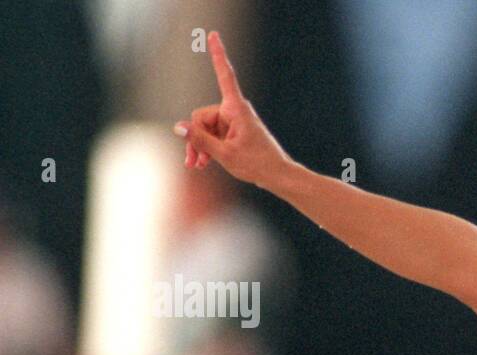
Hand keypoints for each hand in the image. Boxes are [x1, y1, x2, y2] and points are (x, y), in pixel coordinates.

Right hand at [173, 32, 292, 188]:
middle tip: (195, 162)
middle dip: (196, 138)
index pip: (225, 76)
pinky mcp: (231, 131)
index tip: (214, 35)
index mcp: (236, 108)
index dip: (218, 55)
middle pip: (201, 116)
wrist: (277, 176)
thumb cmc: (257, 164)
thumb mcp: (225, 154)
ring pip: (204, 128)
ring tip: (198, 165)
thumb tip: (178, 127)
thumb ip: (200, 140)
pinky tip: (201, 163)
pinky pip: (211, 134)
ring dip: (200, 146)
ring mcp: (232, 121)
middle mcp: (233, 110)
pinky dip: (206, 148)